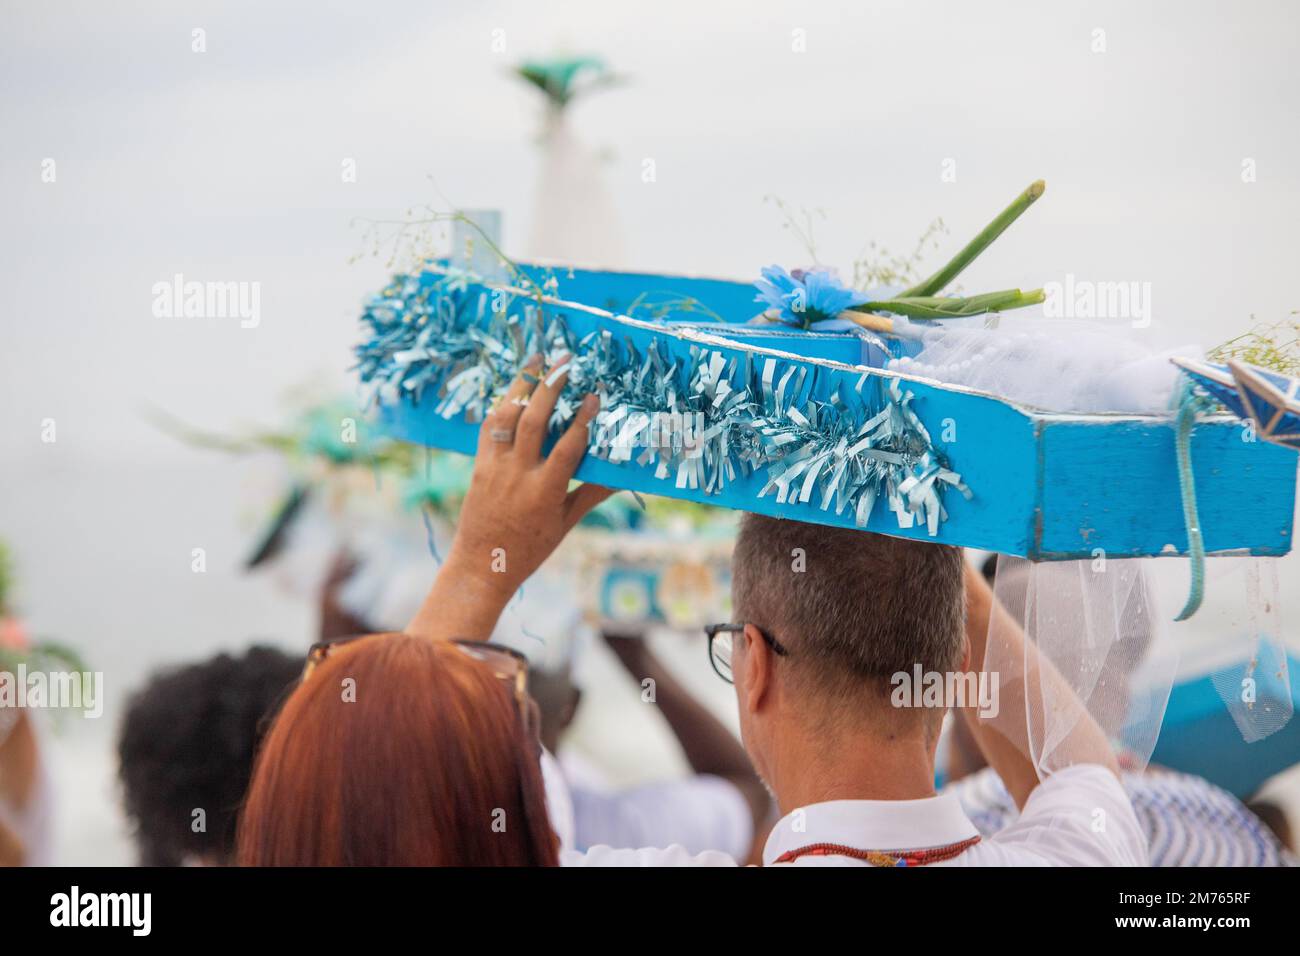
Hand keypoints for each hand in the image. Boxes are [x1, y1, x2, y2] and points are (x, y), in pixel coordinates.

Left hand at [409, 357, 611, 639]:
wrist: (482, 565)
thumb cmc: (530, 549)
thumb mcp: (566, 524)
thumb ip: (593, 495)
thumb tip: (623, 476)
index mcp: (545, 492)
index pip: (568, 447)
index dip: (583, 419)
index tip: (595, 395)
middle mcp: (518, 474)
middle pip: (535, 421)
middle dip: (550, 387)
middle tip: (565, 361)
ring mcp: (495, 467)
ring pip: (507, 416)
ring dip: (522, 385)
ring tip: (537, 360)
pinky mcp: (478, 464)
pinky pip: (489, 427)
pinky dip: (501, 404)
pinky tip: (514, 387)